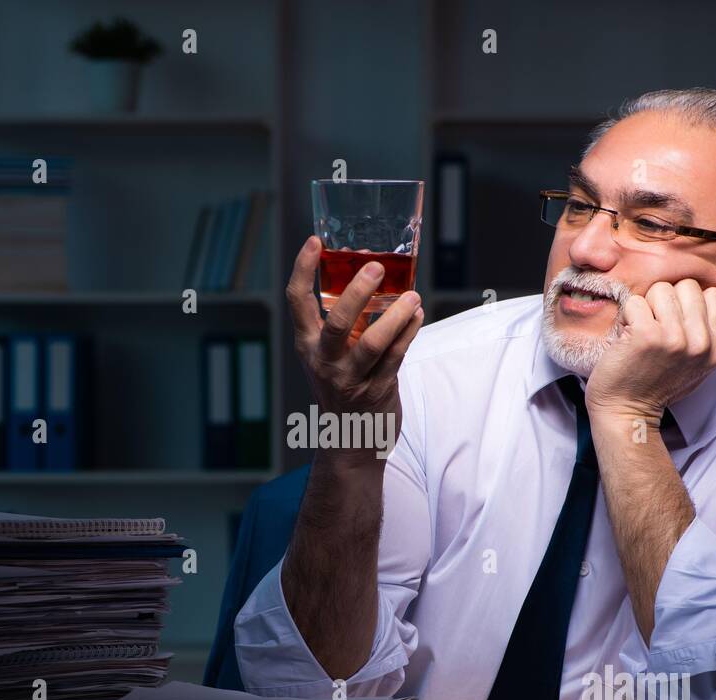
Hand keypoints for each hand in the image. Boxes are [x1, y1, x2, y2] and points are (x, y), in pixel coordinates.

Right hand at [285, 236, 423, 461]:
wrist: (351, 441)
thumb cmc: (344, 387)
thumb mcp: (333, 354)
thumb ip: (348, 322)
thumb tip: (374, 276)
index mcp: (307, 344)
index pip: (297, 301)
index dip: (302, 269)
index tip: (315, 242)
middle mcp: (324, 361)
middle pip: (337, 322)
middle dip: (358, 292)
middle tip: (377, 267)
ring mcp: (350, 378)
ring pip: (374, 342)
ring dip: (397, 315)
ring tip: (414, 296)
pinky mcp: (377, 390)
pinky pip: (397, 356)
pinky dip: (410, 331)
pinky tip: (418, 314)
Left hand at [585, 278, 715, 421]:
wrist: (626, 411)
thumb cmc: (658, 386)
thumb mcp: (700, 368)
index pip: (712, 294)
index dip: (688, 302)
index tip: (675, 322)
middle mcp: (701, 343)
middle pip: (687, 286)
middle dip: (667, 300)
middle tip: (655, 325)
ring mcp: (674, 338)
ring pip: (661, 289)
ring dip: (646, 306)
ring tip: (642, 330)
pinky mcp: (647, 335)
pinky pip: (636, 301)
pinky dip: (627, 315)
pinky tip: (628, 335)